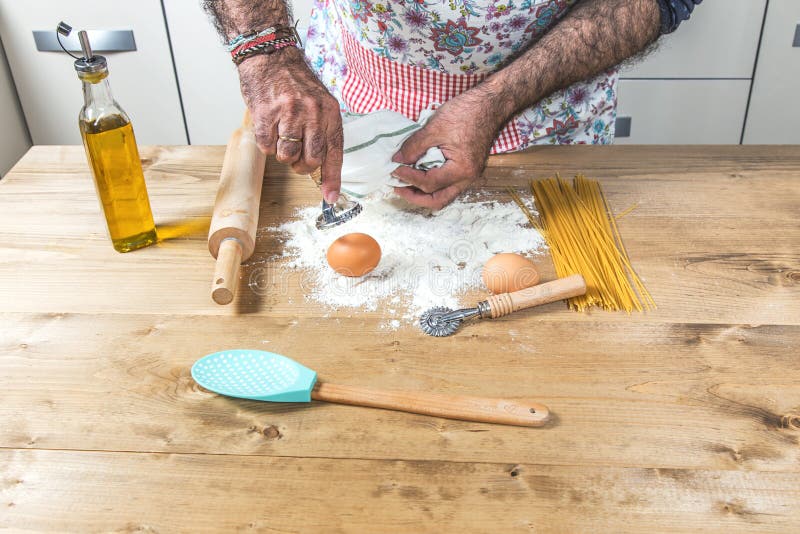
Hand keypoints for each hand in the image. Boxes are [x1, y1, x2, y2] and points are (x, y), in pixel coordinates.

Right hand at [237, 48, 341, 202]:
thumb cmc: (295, 84)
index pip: (334, 152)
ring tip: (282, 135)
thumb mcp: (320, 103)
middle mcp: (312, 113)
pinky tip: (269, 127)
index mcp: (330, 112)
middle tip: (296, 157)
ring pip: (287, 156)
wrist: (270, 56)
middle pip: (310, 160)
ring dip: (283, 154)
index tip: (331, 197)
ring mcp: (289, 113)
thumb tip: (322, 170)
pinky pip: (267, 147)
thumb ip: (323, 133)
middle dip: (302, 166)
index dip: (332, 178)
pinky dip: (266, 144)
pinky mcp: (266, 114)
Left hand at [391, 92, 502, 208]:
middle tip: (397, 187)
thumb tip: (397, 160)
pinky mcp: (468, 169)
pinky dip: (433, 185)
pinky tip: (420, 175)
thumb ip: (414, 146)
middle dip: (415, 197)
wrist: (490, 104)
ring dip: (424, 194)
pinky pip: (448, 185)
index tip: (394, 167)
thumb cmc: (466, 112)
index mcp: (461, 169)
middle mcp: (467, 177)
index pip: (429, 183)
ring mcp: (469, 175)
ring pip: (444, 196)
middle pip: (438, 200)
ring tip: (406, 184)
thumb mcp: (434, 128)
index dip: (408, 177)